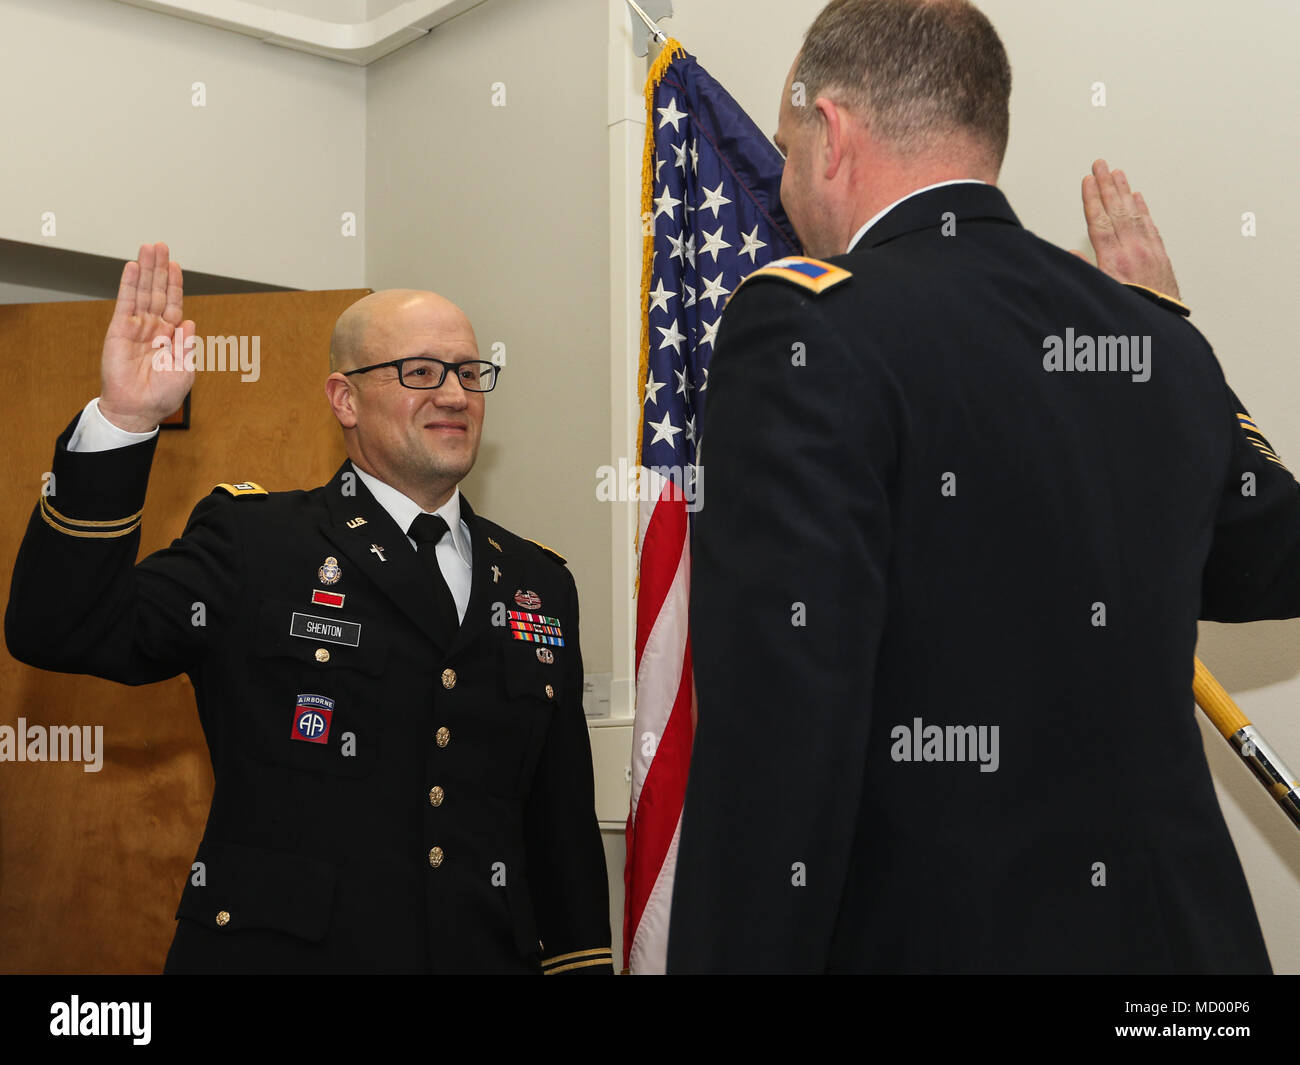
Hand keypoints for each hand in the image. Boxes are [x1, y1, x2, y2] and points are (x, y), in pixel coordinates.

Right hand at [99, 242, 195, 432]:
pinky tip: (132, 267)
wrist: (138, 408)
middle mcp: (154, 328)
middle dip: (159, 268)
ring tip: (147, 248)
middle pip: (158, 291)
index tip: (175, 264)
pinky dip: (129, 285)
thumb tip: (190, 321)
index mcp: (172, 336)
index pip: (174, 303)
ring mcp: (137, 327)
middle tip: (160, 245)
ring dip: (145, 270)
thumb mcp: (185, 370)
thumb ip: (187, 346)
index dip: (175, 284)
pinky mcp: (120, 330)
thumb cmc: (162, 394)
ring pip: (142, 292)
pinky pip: (126, 303)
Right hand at [1073, 159, 1180, 299]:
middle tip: (1101, 164)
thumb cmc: (1129, 313)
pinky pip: (1150, 225)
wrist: (1160, 326)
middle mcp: (1133, 251)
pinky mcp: (1160, 256)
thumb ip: (1083, 272)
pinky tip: (1138, 197)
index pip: (1100, 222)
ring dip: (1124, 191)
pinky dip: (1143, 208)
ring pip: (1135, 213)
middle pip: (1117, 211)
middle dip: (1107, 185)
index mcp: (1113, 261)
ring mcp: (1149, 251)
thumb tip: (1070, 254)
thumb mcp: (1098, 296)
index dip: (1092, 199)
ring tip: (1117, 173)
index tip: (1087, 180)